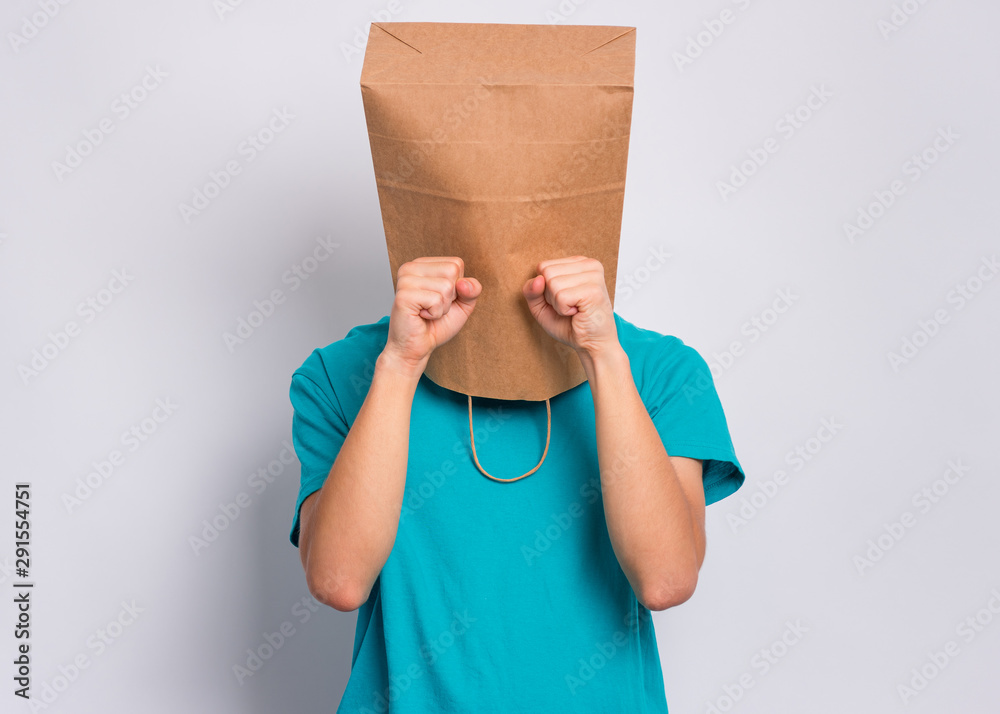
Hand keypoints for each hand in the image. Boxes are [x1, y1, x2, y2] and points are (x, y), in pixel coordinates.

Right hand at [383, 256, 481, 373]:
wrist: (417, 347)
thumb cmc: (436, 325)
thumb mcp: (462, 304)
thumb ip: (472, 290)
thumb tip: (465, 283)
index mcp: (422, 264)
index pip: (456, 263)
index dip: (457, 286)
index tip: (440, 298)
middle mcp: (410, 267)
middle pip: (452, 271)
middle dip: (450, 296)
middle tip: (433, 307)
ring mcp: (405, 280)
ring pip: (446, 286)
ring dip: (443, 307)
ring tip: (427, 312)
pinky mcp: (404, 295)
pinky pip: (436, 300)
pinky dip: (435, 313)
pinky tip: (421, 316)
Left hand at [521, 255, 617, 355]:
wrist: (592, 345)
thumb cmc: (570, 325)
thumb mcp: (542, 305)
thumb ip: (532, 291)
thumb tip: (537, 279)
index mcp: (578, 262)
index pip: (543, 266)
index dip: (545, 289)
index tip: (563, 299)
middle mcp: (589, 264)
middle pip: (546, 272)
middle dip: (550, 296)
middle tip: (569, 306)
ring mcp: (593, 276)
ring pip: (552, 284)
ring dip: (558, 304)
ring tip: (574, 309)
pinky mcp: (593, 290)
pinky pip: (561, 296)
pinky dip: (564, 310)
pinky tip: (578, 313)